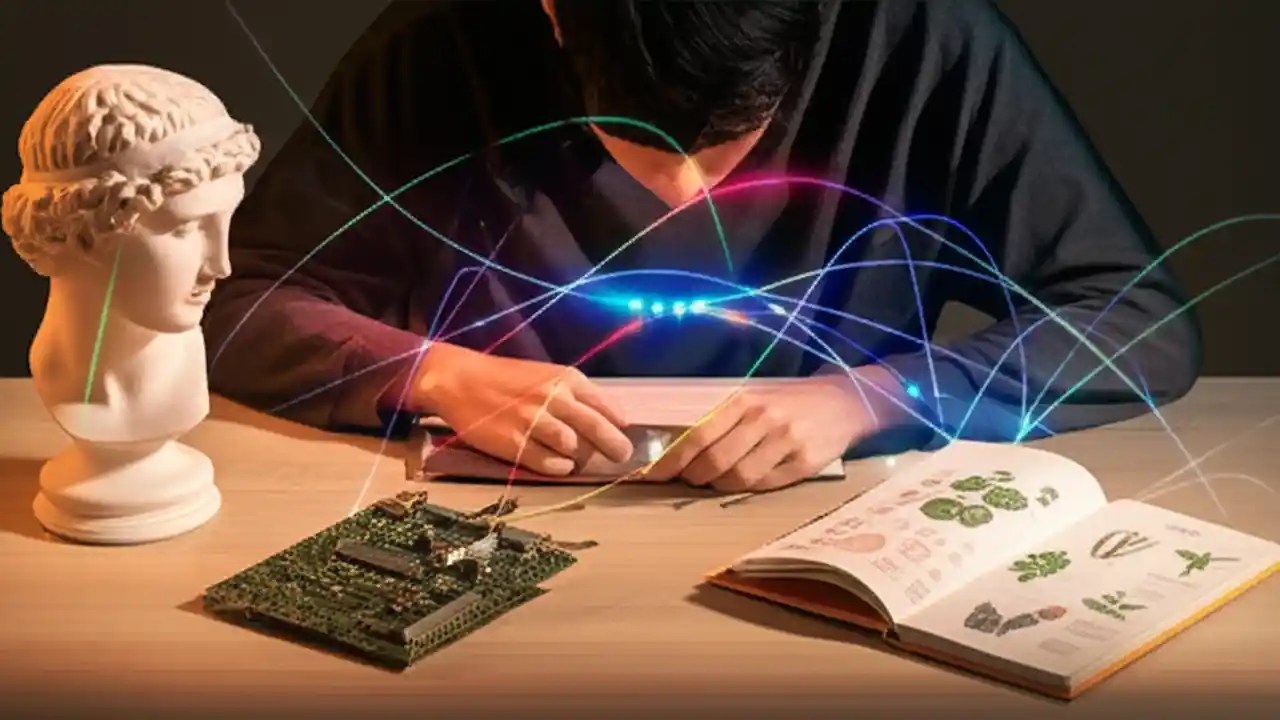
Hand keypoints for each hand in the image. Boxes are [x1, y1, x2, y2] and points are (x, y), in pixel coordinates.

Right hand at [410, 342, 632, 475]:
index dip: (619, 425)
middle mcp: (553, 399)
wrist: (461, 380)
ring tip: (576, 457)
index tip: (625, 434)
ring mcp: (534, 422)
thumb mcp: (547, 375)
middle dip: (614, 447)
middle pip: (597, 430)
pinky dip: (559, 467)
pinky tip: (559, 464)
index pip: (605, 406)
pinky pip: (549, 464)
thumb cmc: (507, 378)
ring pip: (574, 448)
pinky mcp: (515, 444)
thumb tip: (611, 420)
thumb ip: (576, 395)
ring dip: (580, 456)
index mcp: (565, 380)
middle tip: (621, 456)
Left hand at [645, 368, 905, 492]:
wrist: (845, 401)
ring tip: (719, 483)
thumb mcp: (754, 401)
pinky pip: (767, 485)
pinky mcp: (805, 462)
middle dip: (695, 478)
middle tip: (690, 483)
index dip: (672, 460)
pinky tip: (749, 482)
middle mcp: (763, 419)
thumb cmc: (790, 403)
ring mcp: (786, 441)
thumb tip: (683, 455)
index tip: (653, 477)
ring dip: (721, 486)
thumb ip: (723, 424)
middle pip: (715, 461)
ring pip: (739, 477)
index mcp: (744, 402)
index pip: (698, 436)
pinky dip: (751, 488)